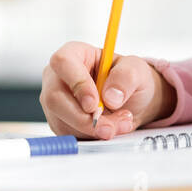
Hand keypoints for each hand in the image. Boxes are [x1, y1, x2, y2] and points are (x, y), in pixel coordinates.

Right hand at [40, 41, 177, 139]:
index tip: (94, 103)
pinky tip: (109, 128)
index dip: (77, 83)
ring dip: (93, 129)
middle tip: (110, 126)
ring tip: (119, 123)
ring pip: (62, 121)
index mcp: (75, 54)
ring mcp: (56, 101)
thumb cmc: (129, 79)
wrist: (131, 101)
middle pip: (55, 98)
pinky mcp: (60, 122)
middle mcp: (59, 77)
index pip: (63, 62)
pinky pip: (69, 134)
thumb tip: (110, 97)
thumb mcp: (136, 70)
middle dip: (84, 118)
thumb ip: (126, 77)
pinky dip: (91, 136)